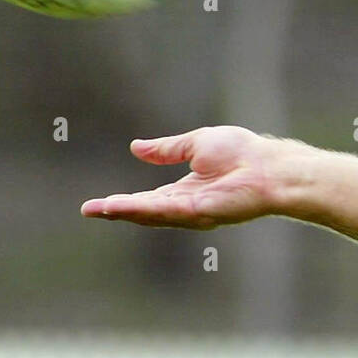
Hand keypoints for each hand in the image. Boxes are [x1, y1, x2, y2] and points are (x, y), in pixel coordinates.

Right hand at [80, 125, 289, 228]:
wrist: (269, 166)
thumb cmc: (243, 153)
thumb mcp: (196, 144)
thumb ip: (167, 149)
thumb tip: (136, 147)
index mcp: (186, 191)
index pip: (149, 199)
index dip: (124, 200)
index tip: (99, 203)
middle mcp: (186, 206)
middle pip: (145, 211)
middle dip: (116, 211)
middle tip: (88, 210)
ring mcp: (191, 212)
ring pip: (150, 214)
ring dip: (123, 211)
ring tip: (97, 209)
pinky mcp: (198, 212)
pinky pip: (164, 211)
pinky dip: (140, 209)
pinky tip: (120, 206)